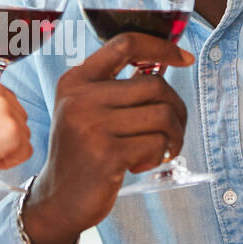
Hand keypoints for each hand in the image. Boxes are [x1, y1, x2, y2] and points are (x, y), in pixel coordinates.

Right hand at [22, 33, 193, 243]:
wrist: (58, 199)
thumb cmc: (82, 152)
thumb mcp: (86, 111)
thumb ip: (115, 87)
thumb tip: (164, 63)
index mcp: (76, 80)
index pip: (125, 44)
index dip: (162, 47)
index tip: (184, 58)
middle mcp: (80, 98)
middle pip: (154, 84)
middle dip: (176, 108)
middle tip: (173, 130)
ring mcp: (92, 126)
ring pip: (162, 115)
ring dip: (172, 135)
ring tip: (160, 149)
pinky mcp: (107, 154)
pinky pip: (156, 144)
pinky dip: (158, 156)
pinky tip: (141, 164)